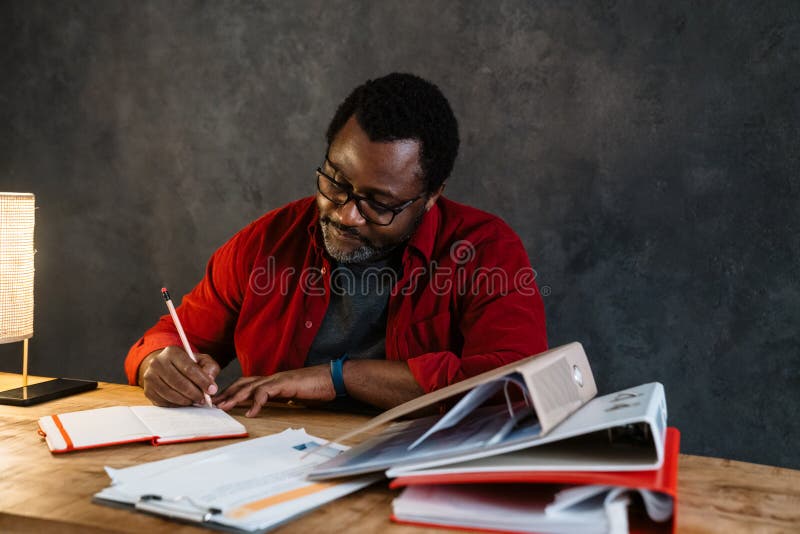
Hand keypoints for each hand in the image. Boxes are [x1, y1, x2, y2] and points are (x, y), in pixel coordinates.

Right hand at [138, 346, 219, 406]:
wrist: (165, 367)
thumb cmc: (186, 364)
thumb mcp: (201, 360)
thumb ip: (209, 368)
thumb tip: (210, 382)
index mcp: (172, 352)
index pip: (189, 368)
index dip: (202, 381)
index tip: (212, 390)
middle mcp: (157, 362)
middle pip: (179, 382)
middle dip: (195, 393)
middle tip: (204, 399)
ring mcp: (150, 377)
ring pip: (171, 393)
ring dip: (186, 400)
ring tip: (196, 400)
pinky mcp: (148, 390)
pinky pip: (164, 401)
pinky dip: (177, 404)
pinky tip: (184, 402)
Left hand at [213, 365, 335, 416]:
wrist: (331, 378)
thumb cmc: (314, 386)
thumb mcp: (292, 394)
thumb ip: (279, 397)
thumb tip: (269, 404)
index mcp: (272, 380)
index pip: (246, 383)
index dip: (232, 391)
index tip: (219, 402)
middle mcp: (271, 377)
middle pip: (242, 383)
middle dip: (226, 393)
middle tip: (213, 404)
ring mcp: (277, 379)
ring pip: (250, 386)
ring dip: (235, 397)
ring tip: (224, 407)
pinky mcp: (285, 383)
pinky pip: (266, 392)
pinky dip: (256, 403)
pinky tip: (251, 413)